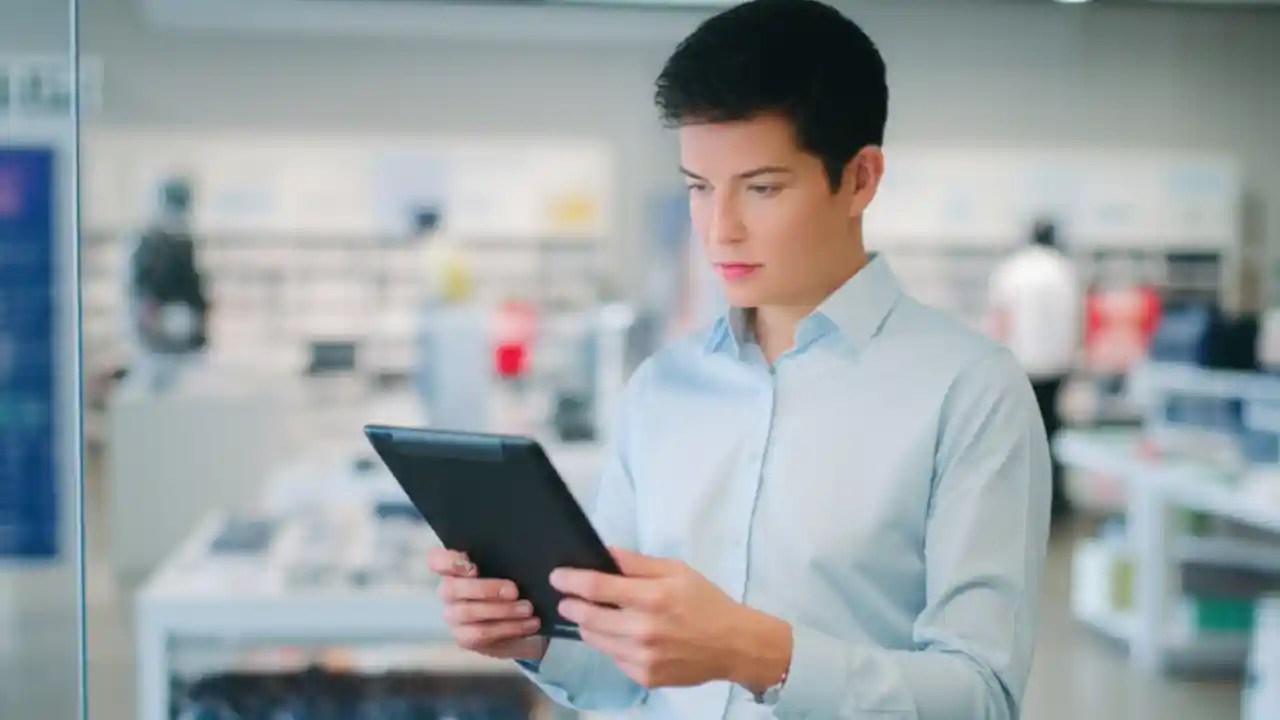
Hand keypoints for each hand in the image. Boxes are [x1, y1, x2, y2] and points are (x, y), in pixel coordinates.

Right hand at [427, 547, 547, 661]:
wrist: (522, 617)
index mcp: (455, 566)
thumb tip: (529, 566)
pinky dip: (509, 628)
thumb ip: (508, 561)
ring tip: (527, 609)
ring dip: (503, 611)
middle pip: (452, 588)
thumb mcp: (511, 568)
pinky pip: (482, 634)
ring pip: (469, 612)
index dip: (449, 562)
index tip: (472, 566)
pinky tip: (529, 624)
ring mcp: (453, 615)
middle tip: (514, 591)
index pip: (436, 560)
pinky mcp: (464, 637)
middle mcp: (448, 590)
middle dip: (485, 589)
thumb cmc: (512, 584)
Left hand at [550, 548, 791, 690]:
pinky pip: (613, 658)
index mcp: (652, 597)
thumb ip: (636, 563)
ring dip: (588, 626)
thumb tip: (602, 553)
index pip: (596, 587)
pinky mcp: (644, 677)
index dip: (570, 580)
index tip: (557, 577)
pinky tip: (623, 635)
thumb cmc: (705, 601)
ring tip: (595, 615)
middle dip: (571, 605)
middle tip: (567, 599)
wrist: (734, 645)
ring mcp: (642, 658)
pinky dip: (611, 644)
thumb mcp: (676, 570)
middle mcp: (644, 630)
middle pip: (587, 617)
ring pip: (595, 640)